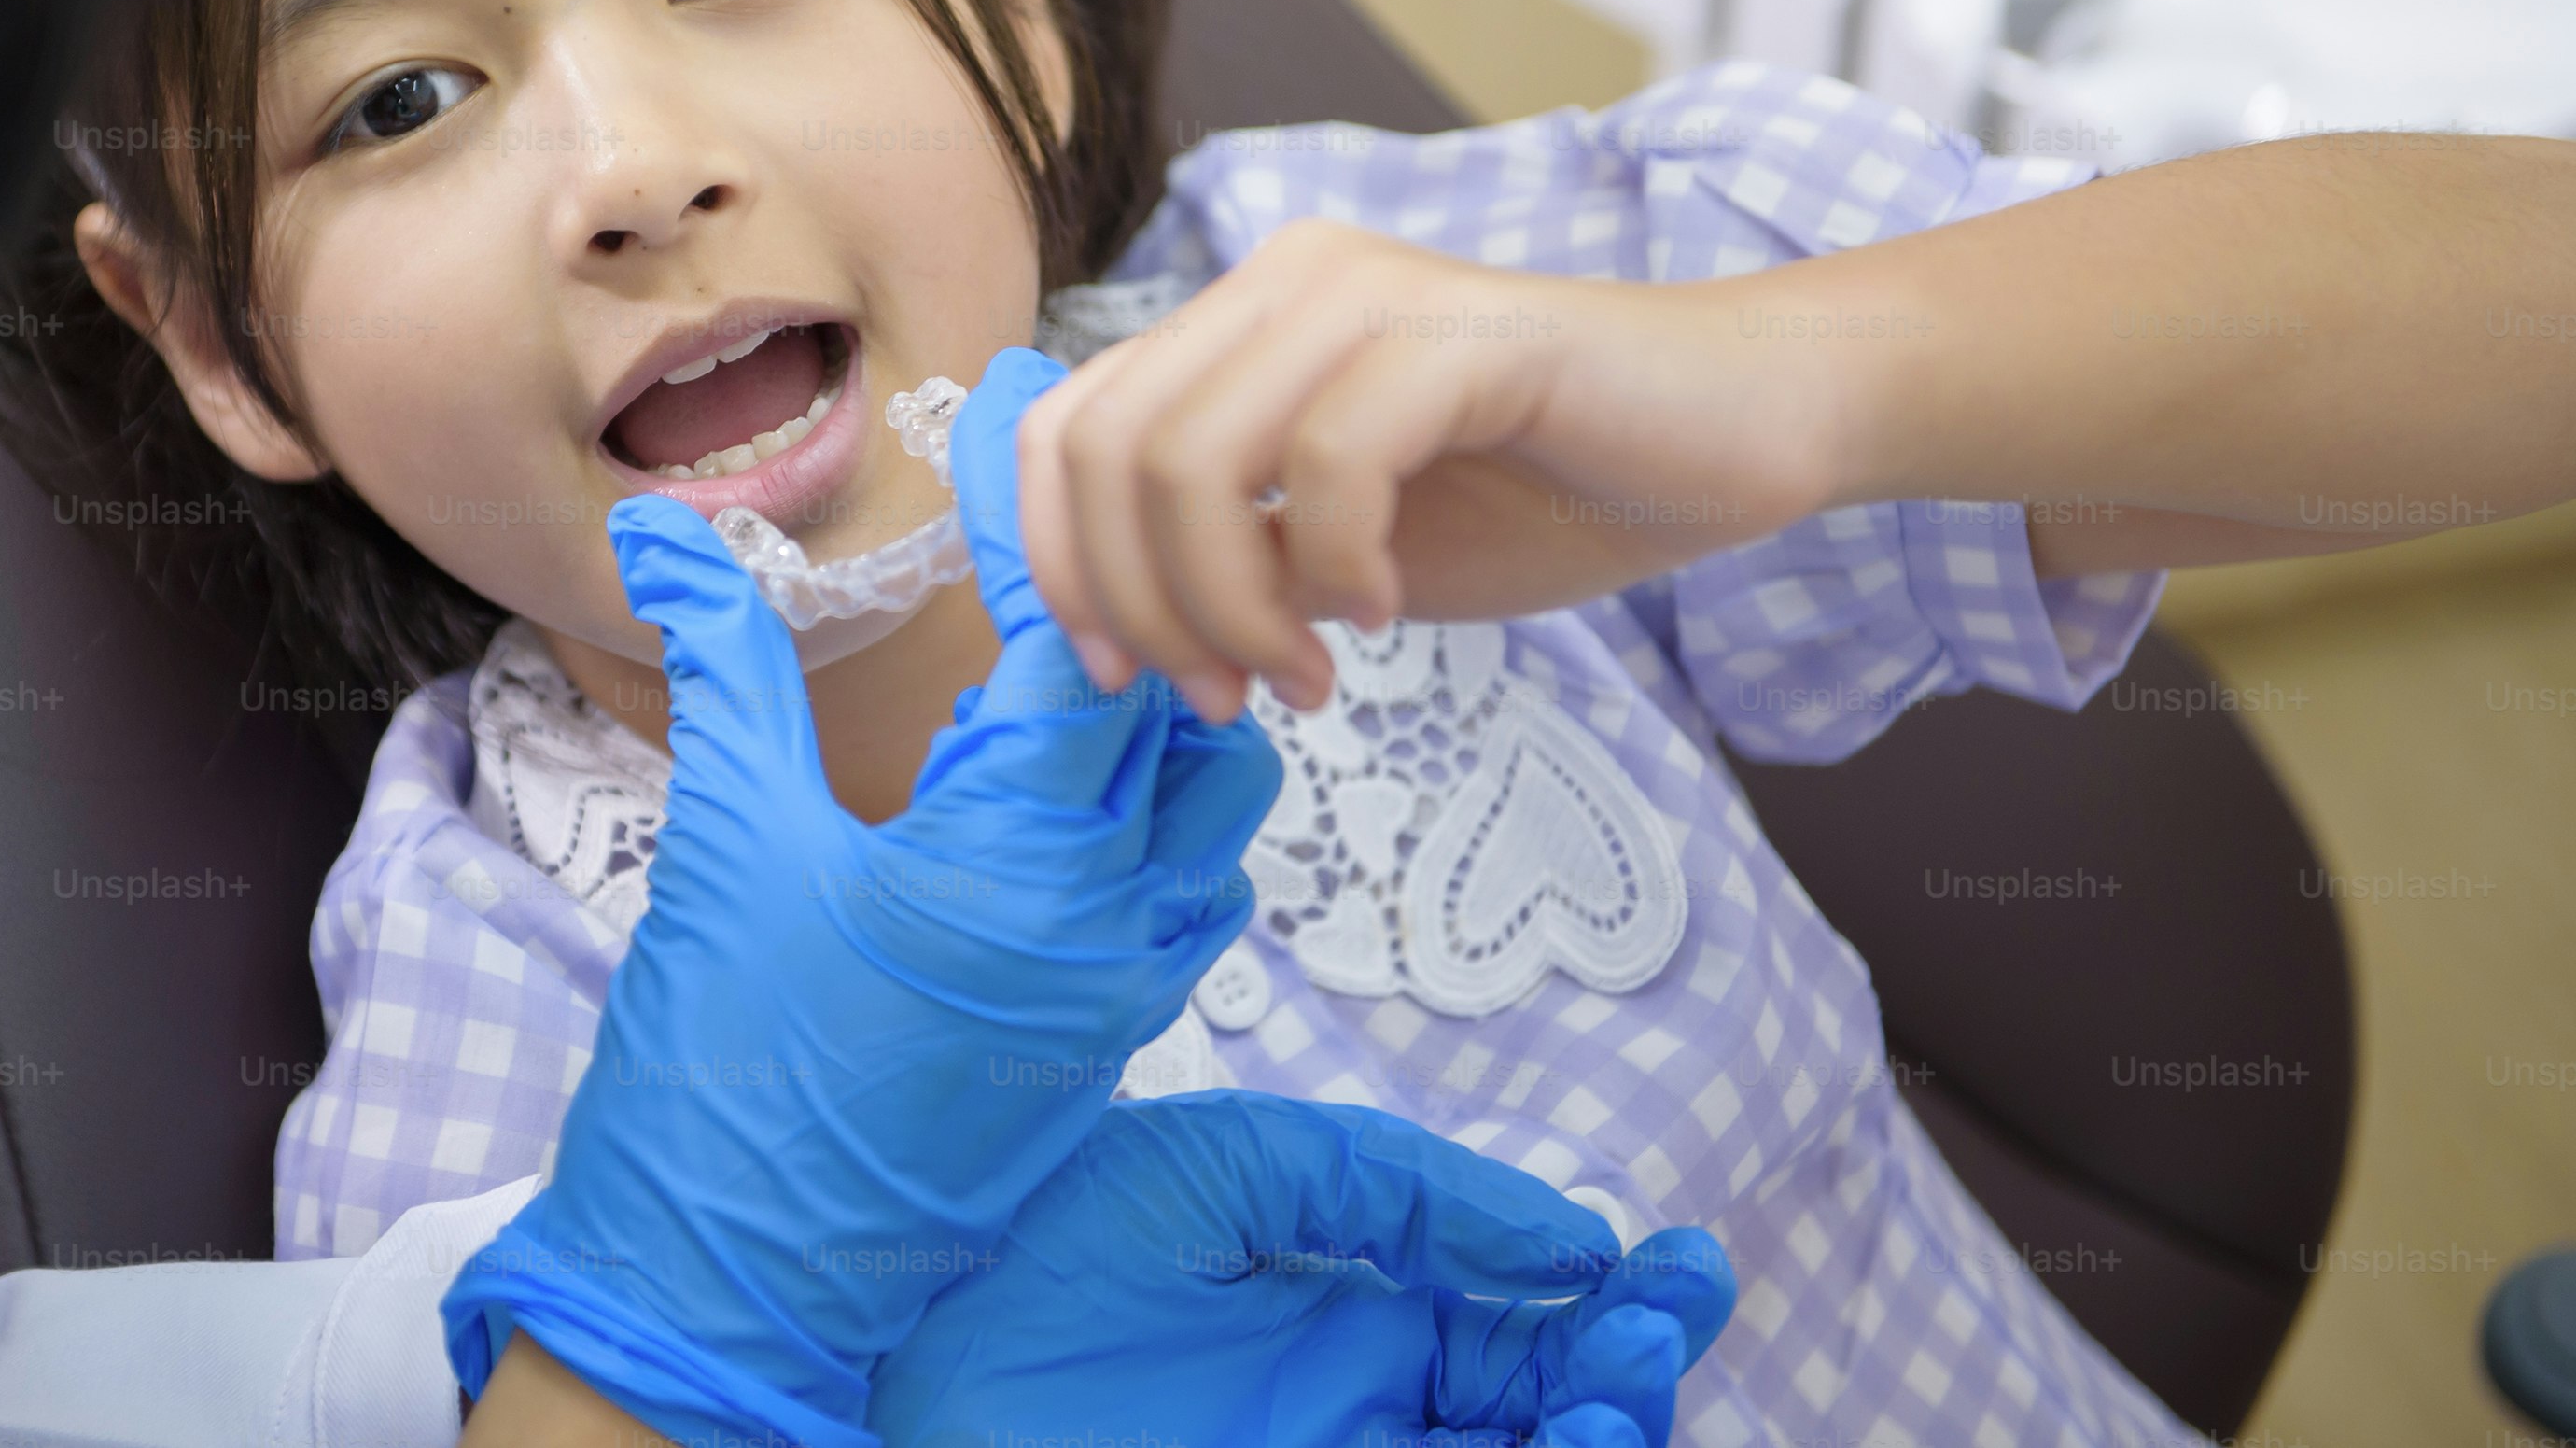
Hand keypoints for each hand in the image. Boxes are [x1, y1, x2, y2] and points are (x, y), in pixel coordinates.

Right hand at [440, 353, 1282, 1447]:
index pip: (1088, 629)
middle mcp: (1109, 925)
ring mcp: (1120, 993)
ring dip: (1149, 704)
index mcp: (1024, 861)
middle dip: (1133, 588)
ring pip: (1208, 805)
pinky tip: (1043, 776)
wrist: (731, 1285)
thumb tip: (675, 530)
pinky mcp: (1103, 1041)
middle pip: (1195, 705)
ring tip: (1053, 634)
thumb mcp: (727, 840)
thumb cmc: (723, 1073)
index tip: (1024, 393)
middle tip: (1052, 502)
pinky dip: (1139, 804)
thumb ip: (731, 667)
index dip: (1047, 500)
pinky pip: (1176, 889)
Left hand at [872, 1092, 1736, 1447]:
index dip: (1622, 1311)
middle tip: (1647, 1337)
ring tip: (1609, 1396)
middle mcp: (1361, 1423)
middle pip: (1549, 1430)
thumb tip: (1569, 1241)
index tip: (1683, 1268)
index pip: (1531, 1341)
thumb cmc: (1040, 1233)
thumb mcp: (1241, 1165)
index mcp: (1357, 1330)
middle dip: (1626, 1386)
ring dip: (1589, 1443)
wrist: (901, 1322)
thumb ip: (1402, 1190)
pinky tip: (1537, 1442)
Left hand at [1009, 223, 1831, 717]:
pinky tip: (1385, 611)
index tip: (1120, 677)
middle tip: (1224, 697)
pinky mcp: (1459, 331)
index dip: (1058, 564)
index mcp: (1236, 321)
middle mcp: (1280, 281)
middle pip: (1106, 451)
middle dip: (1140, 606)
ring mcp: (1365, 291)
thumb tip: (1120, 634)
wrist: (1736, 438)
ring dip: (1228, 606)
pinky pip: (1330, 459)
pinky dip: (1337, 564)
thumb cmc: (1543, 494)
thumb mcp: (1342, 550)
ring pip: (1190, 457)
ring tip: (1303, 676)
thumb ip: (1232, 563)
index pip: (1062, 429)